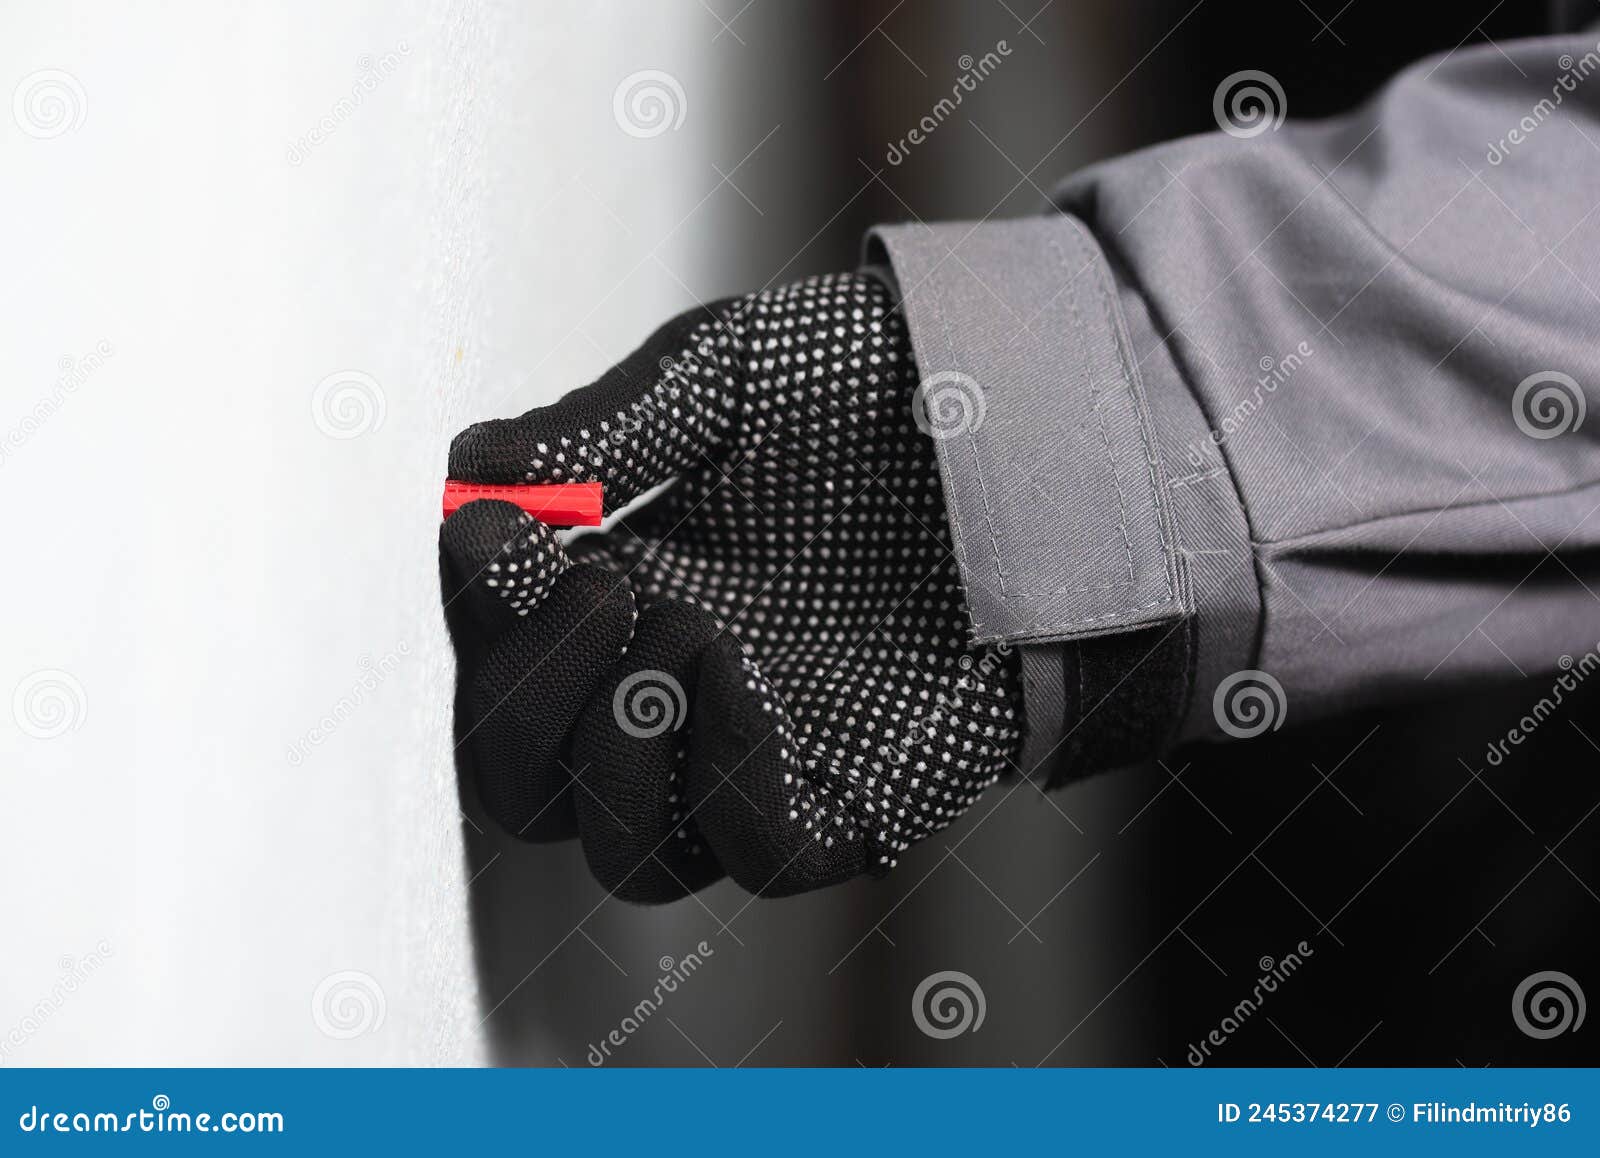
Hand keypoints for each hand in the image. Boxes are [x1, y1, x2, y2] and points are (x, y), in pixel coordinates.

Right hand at [440, 273, 1021, 900]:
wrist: (1034, 410)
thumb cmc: (881, 388)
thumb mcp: (725, 376)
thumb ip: (605, 430)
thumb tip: (476, 467)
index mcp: (626, 599)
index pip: (499, 668)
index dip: (478, 616)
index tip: (489, 527)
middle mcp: (677, 698)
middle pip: (530, 789)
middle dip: (521, 700)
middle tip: (587, 580)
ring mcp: (764, 757)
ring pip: (628, 852)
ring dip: (612, 754)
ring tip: (681, 621)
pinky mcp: (861, 797)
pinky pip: (761, 851)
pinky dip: (724, 779)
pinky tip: (737, 667)